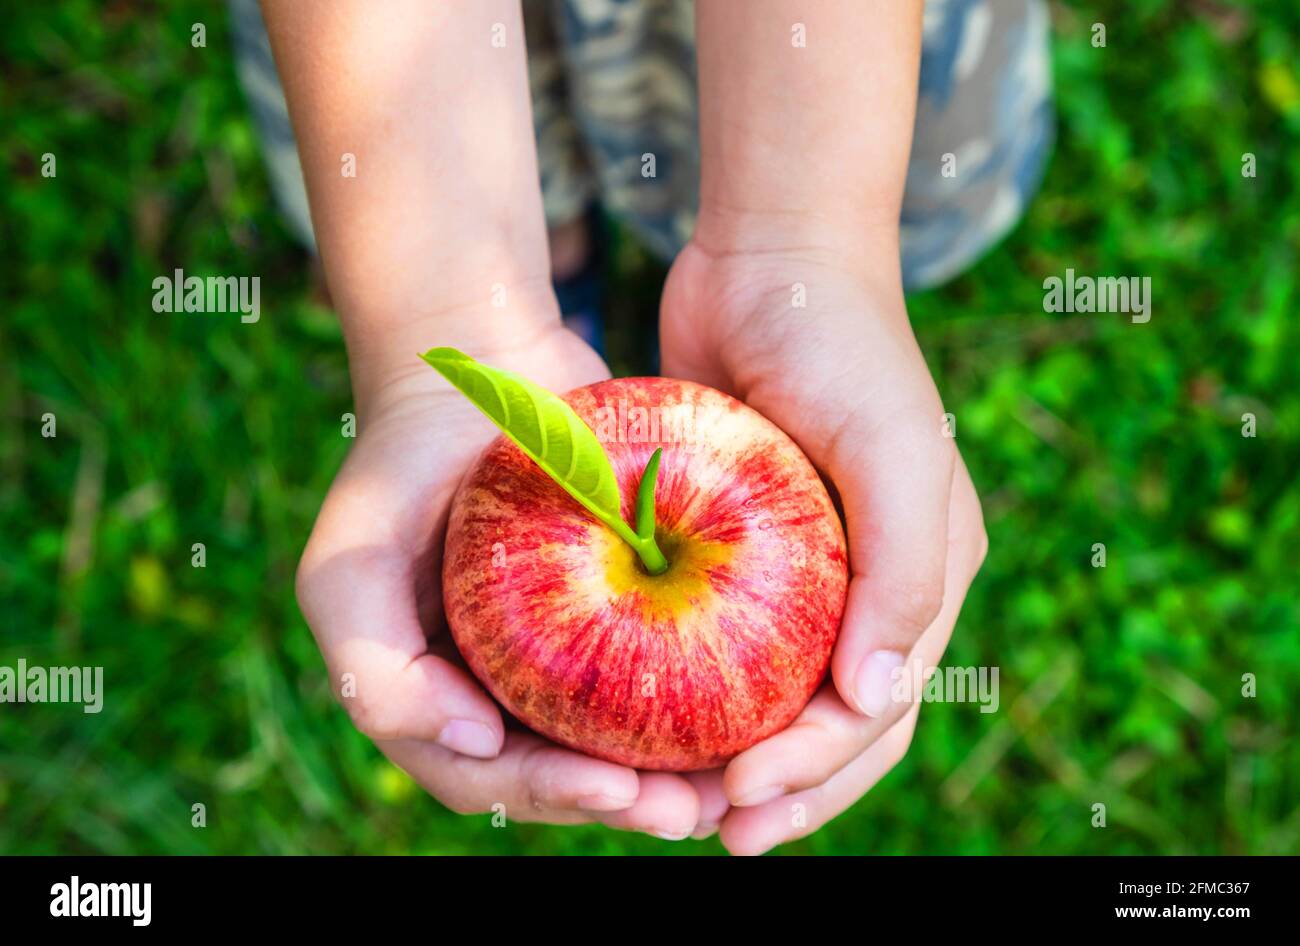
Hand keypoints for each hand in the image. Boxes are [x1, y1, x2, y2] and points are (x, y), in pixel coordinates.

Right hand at [296, 309, 718, 837]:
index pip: (489, 775)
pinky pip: (659, 660)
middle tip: (693, 810)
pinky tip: (752, 704)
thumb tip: (479, 747)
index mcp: (436, 696)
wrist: (476, 363)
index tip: (617, 788)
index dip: (552, 796)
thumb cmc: (402, 465)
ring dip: (676, 769)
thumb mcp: (347, 567)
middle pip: (568, 770)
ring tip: (733, 782)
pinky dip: (699, 693)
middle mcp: (499, 683)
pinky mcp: (618, 600)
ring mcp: (559, 646)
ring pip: (622, 731)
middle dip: (629, 802)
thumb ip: (376, 675)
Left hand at [660, 237, 987, 853]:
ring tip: (672, 804)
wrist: (774, 259)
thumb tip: (875, 704)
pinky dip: (694, 688)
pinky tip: (644, 720)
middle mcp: (870, 587)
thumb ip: (905, 576)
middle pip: (833, 726)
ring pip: (773, 696)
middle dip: (780, 791)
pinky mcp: (743, 546)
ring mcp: (808, 570)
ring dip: (732, 757)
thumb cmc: (844, 349)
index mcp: (924, 580)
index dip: (817, 774)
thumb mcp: (896, 450)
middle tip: (708, 832)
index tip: (739, 804)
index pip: (879, 713)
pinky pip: (722, 638)